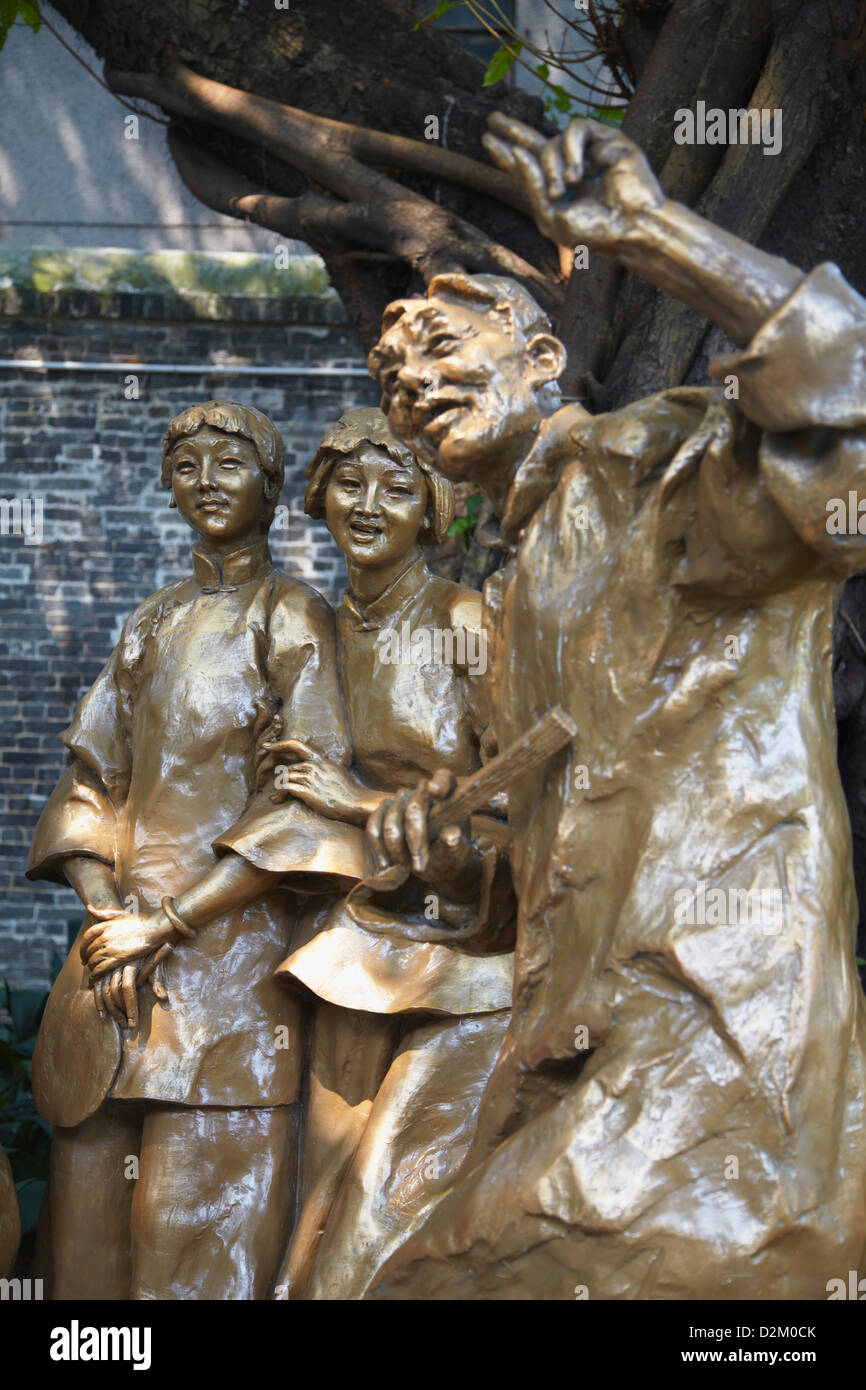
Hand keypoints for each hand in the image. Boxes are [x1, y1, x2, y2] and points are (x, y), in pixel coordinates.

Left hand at [81, 905, 172, 977]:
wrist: (155, 928)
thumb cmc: (140, 920)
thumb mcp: (120, 914)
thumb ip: (103, 912)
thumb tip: (89, 907)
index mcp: (105, 925)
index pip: (86, 937)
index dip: (82, 948)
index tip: (83, 954)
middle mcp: (106, 937)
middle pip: (89, 950)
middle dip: (87, 959)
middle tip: (88, 964)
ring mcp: (111, 948)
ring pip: (94, 960)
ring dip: (91, 967)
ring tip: (93, 971)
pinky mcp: (119, 958)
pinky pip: (101, 969)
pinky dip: (95, 975)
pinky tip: (94, 978)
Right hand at [90, 952, 167, 1030]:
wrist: (141, 930)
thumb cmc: (151, 950)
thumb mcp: (155, 963)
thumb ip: (157, 981)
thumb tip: (163, 998)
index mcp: (132, 965)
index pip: (128, 989)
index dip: (130, 1007)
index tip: (133, 1023)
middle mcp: (117, 965)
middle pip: (114, 992)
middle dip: (119, 1012)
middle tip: (126, 1025)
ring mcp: (108, 966)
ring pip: (103, 990)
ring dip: (109, 1009)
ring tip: (117, 1021)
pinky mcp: (102, 967)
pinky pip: (96, 985)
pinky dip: (97, 999)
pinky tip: (101, 1012)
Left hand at [263, 740, 373, 823]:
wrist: (356, 803)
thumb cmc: (348, 790)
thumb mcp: (335, 771)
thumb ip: (323, 767)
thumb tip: (315, 766)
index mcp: (319, 760)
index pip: (296, 744)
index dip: (279, 744)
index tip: (267, 746)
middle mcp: (313, 766)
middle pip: (287, 768)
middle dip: (281, 778)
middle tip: (277, 788)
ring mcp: (310, 778)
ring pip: (284, 777)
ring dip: (278, 788)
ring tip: (276, 797)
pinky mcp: (307, 791)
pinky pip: (285, 788)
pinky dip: (279, 794)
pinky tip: (278, 800)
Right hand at [366, 768, 477, 896]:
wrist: (435, 863)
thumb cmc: (450, 854)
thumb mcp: (457, 853)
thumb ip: (456, 844)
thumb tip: (452, 836)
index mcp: (449, 794)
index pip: (444, 779)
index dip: (439, 784)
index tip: (434, 791)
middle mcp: (423, 791)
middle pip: (414, 808)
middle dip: (415, 840)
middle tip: (420, 865)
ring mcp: (402, 800)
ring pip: (391, 820)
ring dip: (396, 848)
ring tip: (405, 868)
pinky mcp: (385, 810)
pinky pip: (374, 825)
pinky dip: (378, 847)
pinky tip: (386, 864)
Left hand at [483, 112, 662, 253]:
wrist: (631, 227)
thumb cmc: (594, 232)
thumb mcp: (550, 216)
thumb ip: (531, 185)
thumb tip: (518, 151)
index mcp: (559, 191)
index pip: (529, 168)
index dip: (508, 156)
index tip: (488, 141)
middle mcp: (572, 169)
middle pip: (536, 143)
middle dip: (514, 131)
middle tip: (492, 118)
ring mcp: (590, 153)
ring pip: (553, 141)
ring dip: (552, 165)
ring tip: (564, 187)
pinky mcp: (607, 139)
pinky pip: (576, 128)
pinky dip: (570, 148)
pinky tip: (577, 172)